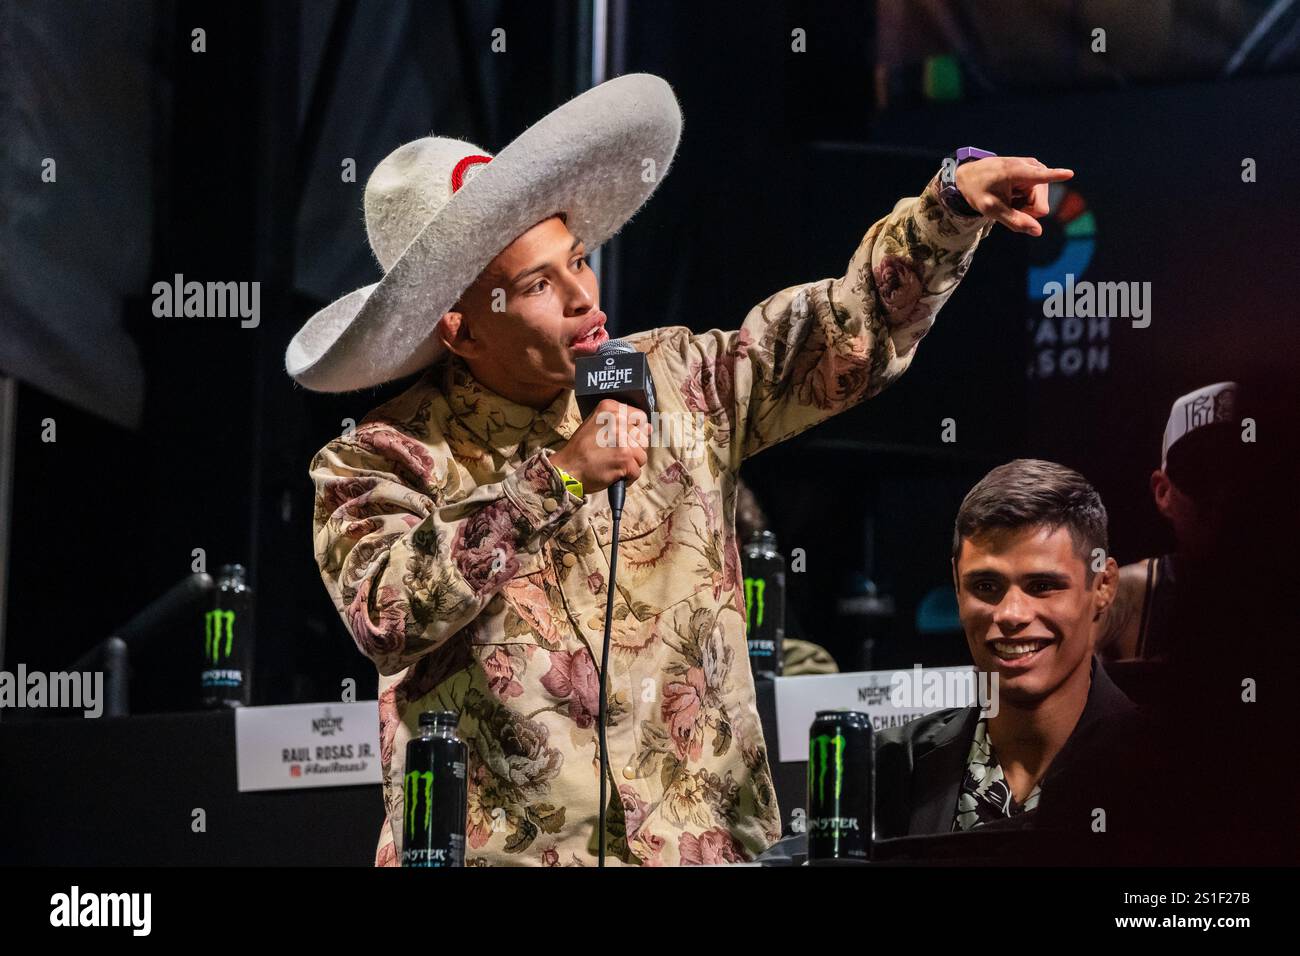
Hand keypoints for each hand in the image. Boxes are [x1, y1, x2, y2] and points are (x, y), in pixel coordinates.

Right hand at [550, 399, 651, 493]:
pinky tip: (614, 475)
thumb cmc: (581, 450)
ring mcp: (623, 440)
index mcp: (610, 408)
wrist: (567, 469)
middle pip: (642, 438)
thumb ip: (622, 423)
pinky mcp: (625, 458)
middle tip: (613, 454)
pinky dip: (627, 477)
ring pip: (642, 456)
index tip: (623, 439)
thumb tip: (649, 428)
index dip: (635, 432)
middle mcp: (618, 420)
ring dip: (630, 464)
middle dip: (632, 450)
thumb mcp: (597, 425)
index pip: (640, 417)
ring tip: (613, 464)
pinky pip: (637, 471)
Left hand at [954, 157, 1072, 235]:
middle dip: (1026, 210)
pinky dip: (1025, 201)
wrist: (970, 176)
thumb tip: (1038, 232)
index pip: (1041, 175)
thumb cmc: (978, 191)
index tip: (1070, 173)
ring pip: (1041, 203)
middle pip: (1040, 205)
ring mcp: (1036, 170)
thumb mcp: (991, 210)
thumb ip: (1014, 221)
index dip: (1056, 176)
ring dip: (1024, 206)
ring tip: (1009, 196)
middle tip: (1007, 203)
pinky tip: (1013, 194)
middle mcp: (1032, 167)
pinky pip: (1038, 198)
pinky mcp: (1038, 173)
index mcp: (1017, 171)